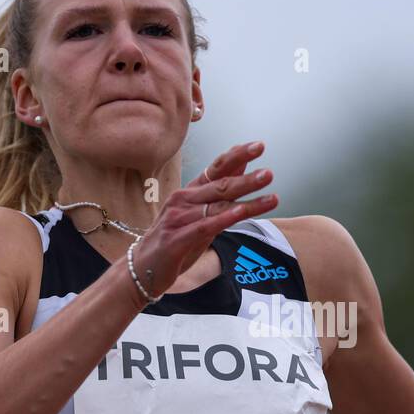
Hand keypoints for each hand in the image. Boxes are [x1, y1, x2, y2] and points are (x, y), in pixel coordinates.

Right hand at [130, 141, 276, 297]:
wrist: (143, 268)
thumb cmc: (174, 240)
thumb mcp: (200, 215)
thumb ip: (220, 193)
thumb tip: (242, 167)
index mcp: (190, 192)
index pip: (216, 168)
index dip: (237, 156)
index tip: (258, 146)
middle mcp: (183, 200)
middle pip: (220, 185)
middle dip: (247, 179)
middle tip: (269, 174)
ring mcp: (178, 218)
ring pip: (217, 205)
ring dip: (245, 200)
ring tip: (271, 197)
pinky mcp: (176, 239)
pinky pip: (204, 226)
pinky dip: (223, 218)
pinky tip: (240, 212)